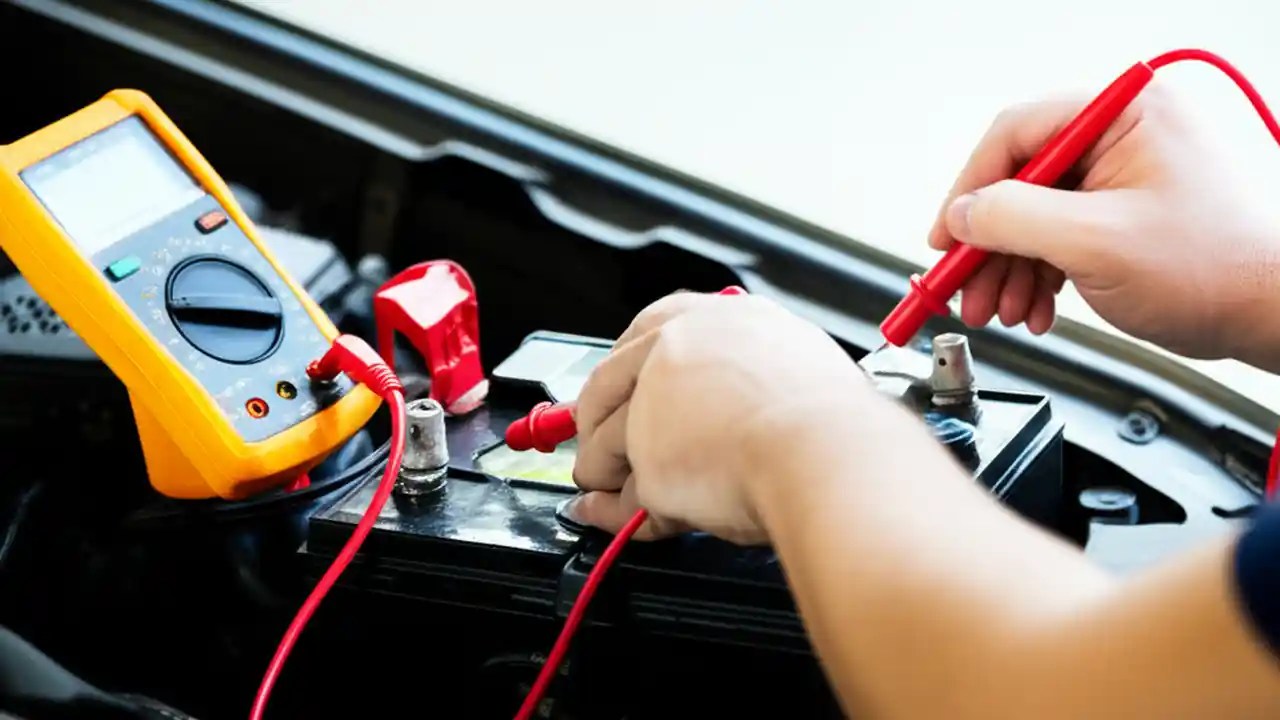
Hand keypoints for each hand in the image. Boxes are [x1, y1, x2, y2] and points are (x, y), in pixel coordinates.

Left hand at [567, 291, 868, 542]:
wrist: (832, 453)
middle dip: (596, 427)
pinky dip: (619, 514)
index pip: (649, 331)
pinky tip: (628, 522)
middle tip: (597, 457)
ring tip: (613, 501)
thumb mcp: (788, 380)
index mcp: (721, 317)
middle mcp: (679, 344)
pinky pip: (624, 491)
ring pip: (608, 439)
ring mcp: (656, 395)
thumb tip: (715, 425)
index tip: (614, 397)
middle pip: (610, 383)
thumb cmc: (833, 426)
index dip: (627, 373)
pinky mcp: (647, 450)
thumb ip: (738, 391)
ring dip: (605, 475)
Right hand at [929, 82, 1279, 366]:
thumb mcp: (1094, 242)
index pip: (1016, 135)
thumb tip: (962, 215)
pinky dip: (1038, 277)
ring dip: (1009, 270)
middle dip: (989, 246)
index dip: (970, 189)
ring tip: (1001, 311)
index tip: (946, 236)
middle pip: (1019, 182)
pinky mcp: (1121, 214)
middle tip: (965, 288)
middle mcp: (1119, 136)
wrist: (1268, 315)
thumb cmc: (1213, 269)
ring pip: (1033, 217)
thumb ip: (1014, 220)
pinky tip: (1035, 308)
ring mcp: (1120, 176)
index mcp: (1122, 115)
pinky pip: (1058, 237)